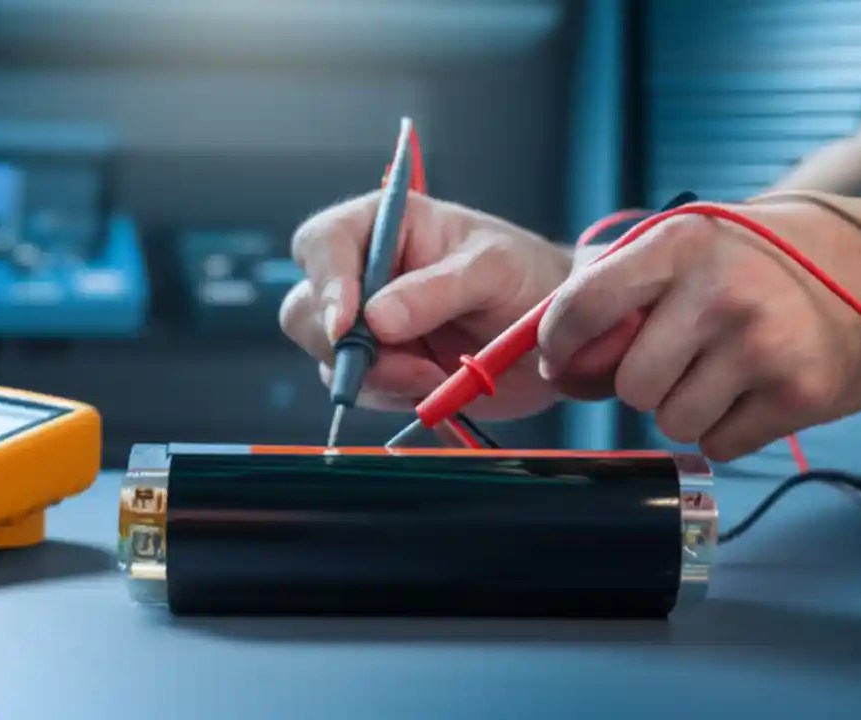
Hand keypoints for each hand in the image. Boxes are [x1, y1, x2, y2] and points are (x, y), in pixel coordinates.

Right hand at [279, 190, 572, 418]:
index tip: (347, 324)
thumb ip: (436, 291)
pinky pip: (362, 389)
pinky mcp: (381, 367)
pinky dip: (393, 395)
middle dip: (342, 345)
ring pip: (328, 358)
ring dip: (378, 375)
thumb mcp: (492, 270)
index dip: (325, 282)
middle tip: (400, 361)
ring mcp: (368, 325)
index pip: (323, 243)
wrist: (555, 335)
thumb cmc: (527, 277)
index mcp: (384, 224)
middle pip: (305, 308)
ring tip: (437, 373)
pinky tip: (436, 381)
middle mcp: (364, 272)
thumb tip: (375, 320)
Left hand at [537, 194, 860, 460]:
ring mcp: (761, 345)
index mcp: (681, 242)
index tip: (564, 359)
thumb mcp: (703, 240)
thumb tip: (560, 359)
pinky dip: (728, 430)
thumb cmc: (785, 258)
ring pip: (670, 422)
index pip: (582, 306)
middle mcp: (719, 291)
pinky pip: (717, 444)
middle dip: (641, 385)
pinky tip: (757, 389)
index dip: (559, 344)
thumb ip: (630, 286)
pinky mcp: (798, 394)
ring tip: (727, 369)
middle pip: (627, 385)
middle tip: (678, 360)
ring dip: (688, 409)